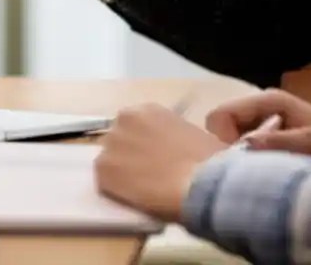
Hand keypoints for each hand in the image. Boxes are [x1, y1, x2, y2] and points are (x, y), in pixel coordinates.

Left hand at [94, 104, 226, 221]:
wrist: (199, 183)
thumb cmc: (208, 160)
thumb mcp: (195, 135)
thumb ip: (174, 137)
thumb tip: (173, 149)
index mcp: (147, 110)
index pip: (136, 125)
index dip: (145, 143)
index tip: (155, 157)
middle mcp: (123, 120)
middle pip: (119, 140)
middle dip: (129, 154)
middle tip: (147, 173)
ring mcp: (110, 145)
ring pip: (110, 161)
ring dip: (121, 173)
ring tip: (141, 190)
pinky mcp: (102, 171)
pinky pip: (105, 183)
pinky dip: (116, 192)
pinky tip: (134, 201)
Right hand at [205, 89, 310, 166]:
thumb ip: (276, 142)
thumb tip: (242, 145)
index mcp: (269, 100)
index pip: (221, 115)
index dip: (223, 139)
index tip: (240, 162)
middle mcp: (263, 105)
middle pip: (223, 124)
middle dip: (229, 147)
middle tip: (250, 168)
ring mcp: (266, 118)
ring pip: (232, 135)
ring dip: (240, 154)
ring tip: (262, 168)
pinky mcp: (272, 133)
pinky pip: (246, 143)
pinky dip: (250, 157)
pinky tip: (268, 167)